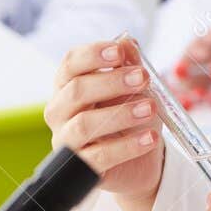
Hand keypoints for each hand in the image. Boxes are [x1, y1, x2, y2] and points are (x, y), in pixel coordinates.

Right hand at [44, 37, 165, 210]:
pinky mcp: (82, 168)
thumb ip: (129, 65)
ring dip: (120, 114)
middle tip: (142, 78)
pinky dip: (127, 147)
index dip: (92, 55)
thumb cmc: (133, 118)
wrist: (142, 159)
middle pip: (76, 91)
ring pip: (84, 124)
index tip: (119, 51)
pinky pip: (99, 157)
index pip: (70, 64)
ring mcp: (68, 141)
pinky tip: (150, 138)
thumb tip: (127, 42)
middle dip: (111, 81)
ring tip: (150, 108)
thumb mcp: (136, 89)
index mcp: (69, 86)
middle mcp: (60, 112)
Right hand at [173, 21, 210, 90]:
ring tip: (195, 62)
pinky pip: (180, 72)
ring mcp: (188, 55)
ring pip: (190, 55)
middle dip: (207, 44)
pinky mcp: (179, 67)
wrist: (198, 65)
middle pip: (205, 42)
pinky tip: (179, 81)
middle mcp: (202, 44)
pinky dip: (180, 76)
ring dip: (192, 59)